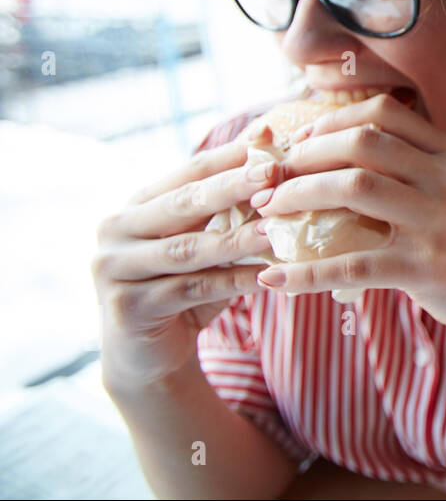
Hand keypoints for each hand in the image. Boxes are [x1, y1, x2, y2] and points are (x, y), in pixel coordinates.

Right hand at [93, 132, 276, 390]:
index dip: (229, 159)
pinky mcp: (128, 307)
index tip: (271, 141)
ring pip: (188, 250)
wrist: (148, 359)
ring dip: (235, 238)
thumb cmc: (186, 290)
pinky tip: (266, 276)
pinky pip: (191, 290)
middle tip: (272, 171)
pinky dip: (232, 280)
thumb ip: (228, 210)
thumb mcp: (205, 245)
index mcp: (135, 207)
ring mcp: (115, 270)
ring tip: (273, 228)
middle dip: (231, 187)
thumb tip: (275, 154)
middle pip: (183, 204)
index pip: (187, 174)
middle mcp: (116, 231)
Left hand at [249, 93, 445, 335]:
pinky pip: (353, 265)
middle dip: (305, 156)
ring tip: (266, 213)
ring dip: (298, 196)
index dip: (330, 120)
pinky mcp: (423, 269)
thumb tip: (322, 143)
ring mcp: (437, 223)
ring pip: (355, 189)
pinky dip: (306, 273)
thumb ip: (404, 162)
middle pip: (362, 144)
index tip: (298, 142)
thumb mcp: (444, 187)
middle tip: (271, 179)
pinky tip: (274, 278)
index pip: (382, 113)